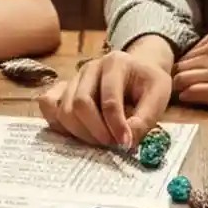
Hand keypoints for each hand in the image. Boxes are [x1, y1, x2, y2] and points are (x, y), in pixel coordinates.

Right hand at [37, 39, 172, 147]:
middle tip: (112, 144)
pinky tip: (79, 132)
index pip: (109, 99)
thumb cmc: (148, 84)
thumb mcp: (159, 95)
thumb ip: (146, 118)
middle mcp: (90, 67)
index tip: (125, 144)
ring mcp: (73, 78)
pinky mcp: (63, 90)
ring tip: (101, 140)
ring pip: (64, 110)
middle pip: (80, 104)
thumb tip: (127, 140)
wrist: (137, 71)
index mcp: (115, 63)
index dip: (116, 125)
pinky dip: (59, 124)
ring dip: (81, 133)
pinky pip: (48, 106)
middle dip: (96, 131)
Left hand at [173, 23, 207, 114]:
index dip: (189, 65)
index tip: (192, 74)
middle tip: (183, 88)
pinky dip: (188, 97)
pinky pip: (191, 93)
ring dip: (181, 88)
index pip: (191, 51)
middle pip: (182, 64)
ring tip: (187, 95)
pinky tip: (193, 99)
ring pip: (181, 78)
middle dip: (181, 76)